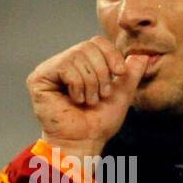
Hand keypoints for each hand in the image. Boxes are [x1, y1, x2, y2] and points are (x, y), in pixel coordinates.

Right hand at [27, 36, 147, 158]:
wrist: (86, 141)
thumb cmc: (100, 121)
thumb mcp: (122, 93)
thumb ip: (131, 73)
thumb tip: (143, 54)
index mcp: (82, 64)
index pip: (97, 42)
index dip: (111, 55)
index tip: (120, 74)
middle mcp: (63, 62)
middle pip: (88, 47)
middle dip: (102, 74)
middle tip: (101, 95)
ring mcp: (49, 69)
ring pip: (78, 57)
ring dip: (91, 84)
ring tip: (88, 101)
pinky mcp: (38, 78)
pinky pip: (66, 68)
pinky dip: (78, 86)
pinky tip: (76, 100)